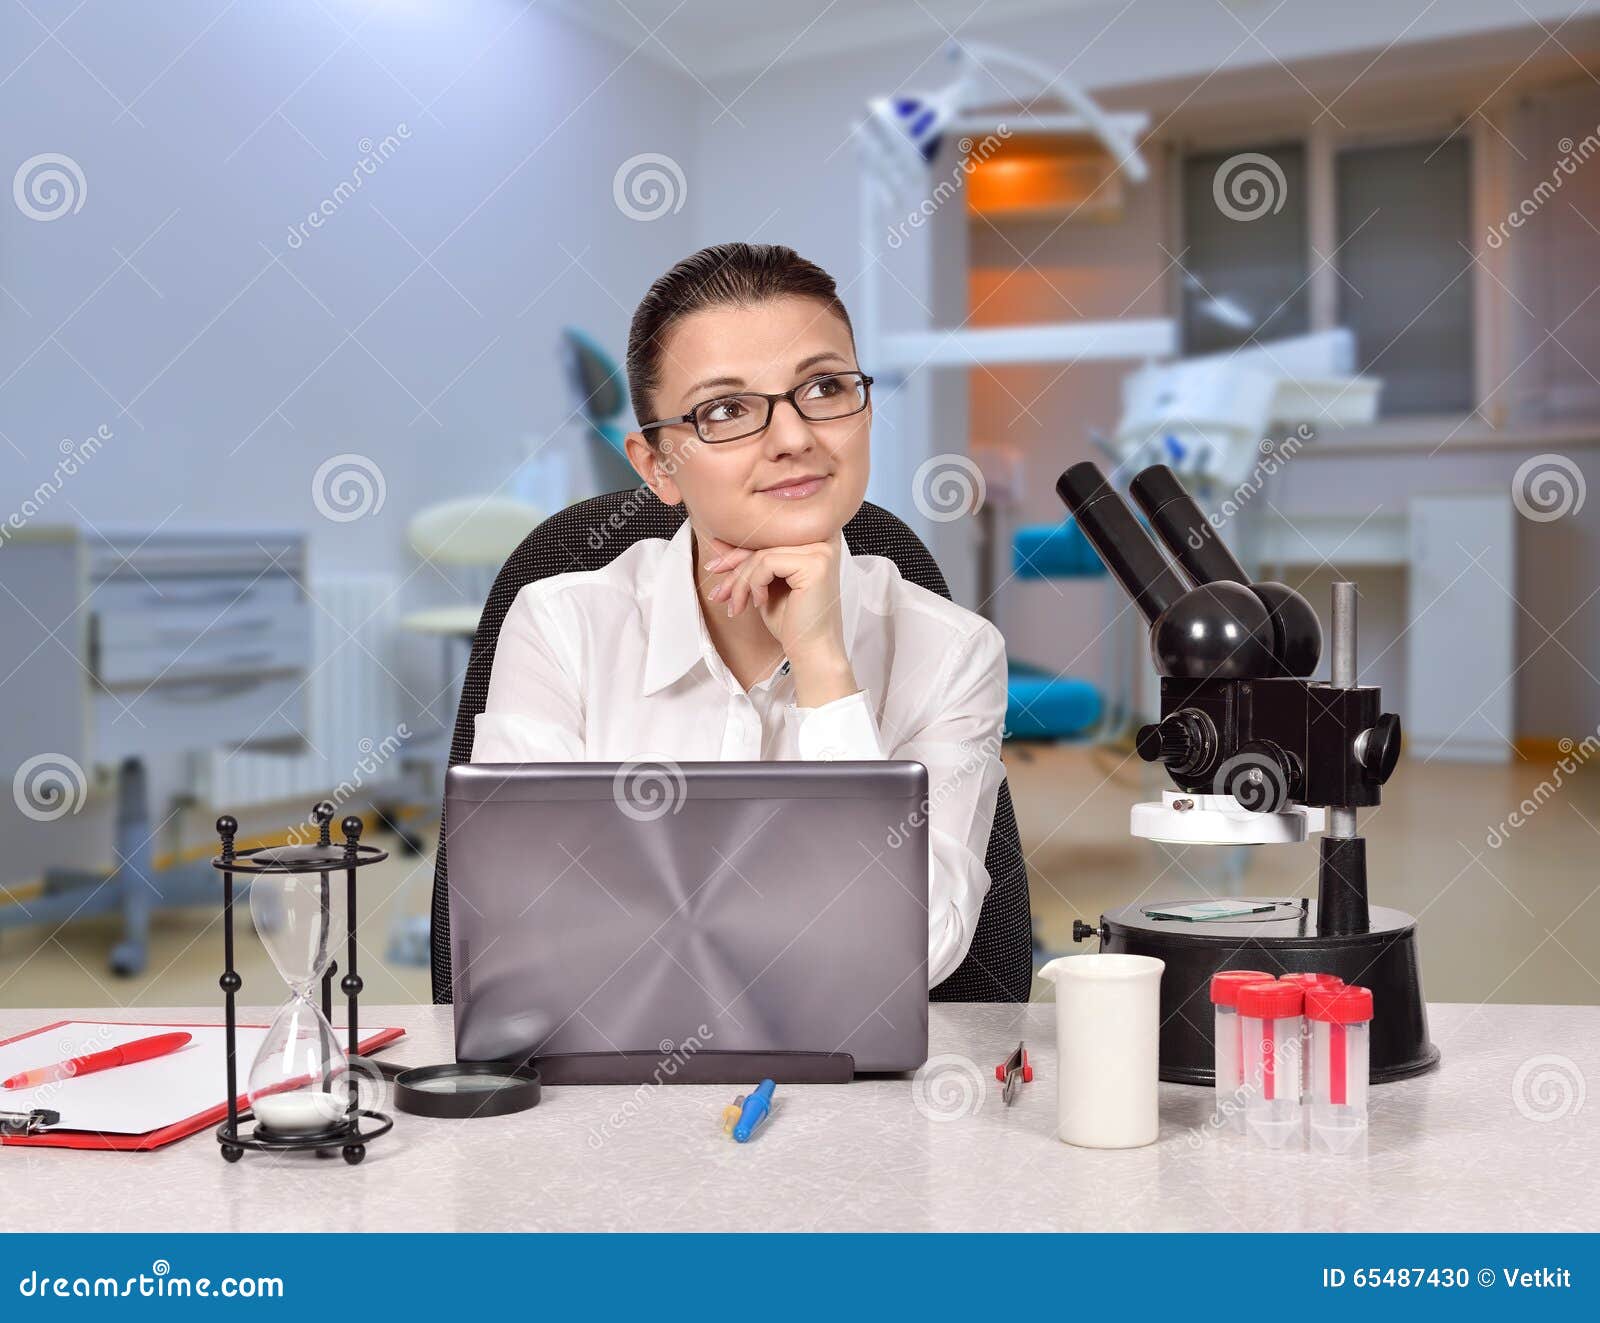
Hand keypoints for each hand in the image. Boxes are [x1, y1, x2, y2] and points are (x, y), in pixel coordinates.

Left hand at [702, 531, 847, 666]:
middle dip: (734, 569)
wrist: (811, 652)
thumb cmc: (792, 622)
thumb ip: (748, 560)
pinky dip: (754, 585)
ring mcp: (821, 551)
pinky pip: (768, 563)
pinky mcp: (815, 564)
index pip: (766, 537)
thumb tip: (718, 540)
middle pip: (764, 544)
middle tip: (718, 593)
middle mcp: (822, 540)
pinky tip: (758, 604)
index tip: (714, 568)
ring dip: (741, 583)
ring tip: (736, 605)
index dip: (737, 553)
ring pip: (762, 555)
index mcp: (813, 541)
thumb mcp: (763, 585)